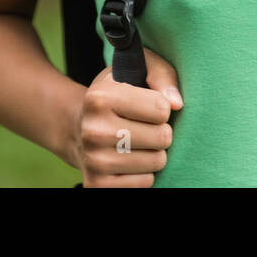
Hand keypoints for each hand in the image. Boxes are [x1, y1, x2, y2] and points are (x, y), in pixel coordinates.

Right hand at [72, 47, 183, 186]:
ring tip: (136, 142)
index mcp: (100, 98)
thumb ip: (162, 76)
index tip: (147, 105)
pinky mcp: (97, 186)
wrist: (79, 127)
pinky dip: (144, 173)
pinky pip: (146, 183)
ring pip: (157, 162)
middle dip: (161, 130)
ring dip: (154, 152)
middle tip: (144, 125)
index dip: (162, 106)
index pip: (162, 109)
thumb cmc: (118, 95)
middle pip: (162, 137)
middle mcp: (93, 130)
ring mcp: (93, 161)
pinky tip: (129, 160)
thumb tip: (177, 103)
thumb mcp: (137, 71)